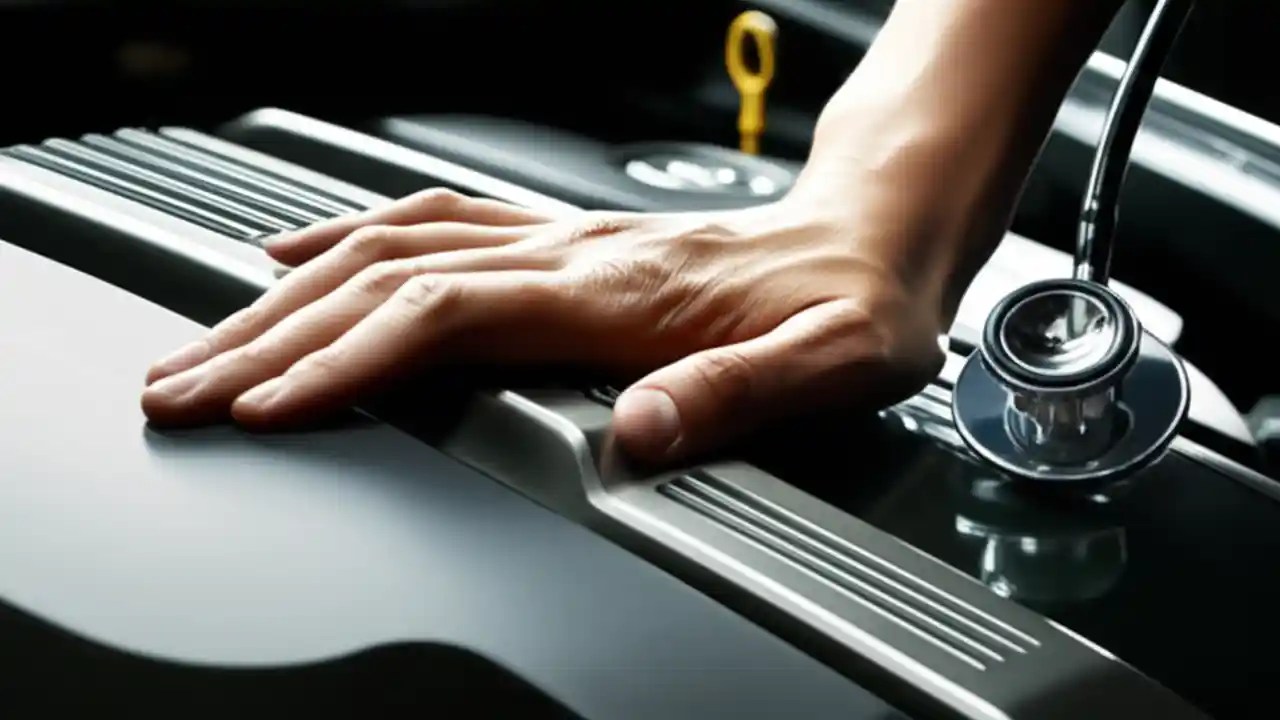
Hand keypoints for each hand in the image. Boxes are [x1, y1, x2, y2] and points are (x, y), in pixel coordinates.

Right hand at [141, 188, 950, 463]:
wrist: (874, 237)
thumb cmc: (855, 305)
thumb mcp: (831, 365)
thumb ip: (732, 395)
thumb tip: (641, 435)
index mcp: (618, 294)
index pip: (445, 317)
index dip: (347, 359)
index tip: (264, 403)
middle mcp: (570, 255)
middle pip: (385, 279)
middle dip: (272, 336)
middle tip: (182, 385)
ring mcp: (558, 240)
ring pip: (390, 248)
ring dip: (289, 293)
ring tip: (208, 336)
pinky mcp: (560, 240)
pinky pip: (431, 223)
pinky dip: (349, 239)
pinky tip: (303, 256)